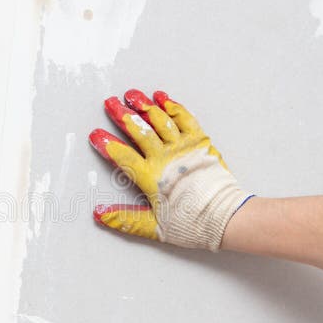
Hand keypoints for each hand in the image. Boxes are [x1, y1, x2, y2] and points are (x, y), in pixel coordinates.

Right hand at [89, 89, 251, 250]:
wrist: (226, 217)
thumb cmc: (192, 222)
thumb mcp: (154, 227)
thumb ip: (125, 219)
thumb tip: (100, 214)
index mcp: (150, 177)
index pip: (122, 155)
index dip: (107, 144)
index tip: (96, 135)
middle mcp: (165, 157)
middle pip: (139, 130)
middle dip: (122, 114)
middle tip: (110, 103)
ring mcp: (184, 147)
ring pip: (159, 119)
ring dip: (144, 105)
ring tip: (132, 95)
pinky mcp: (200, 142)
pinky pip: (184, 118)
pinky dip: (172, 106)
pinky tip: (162, 98)